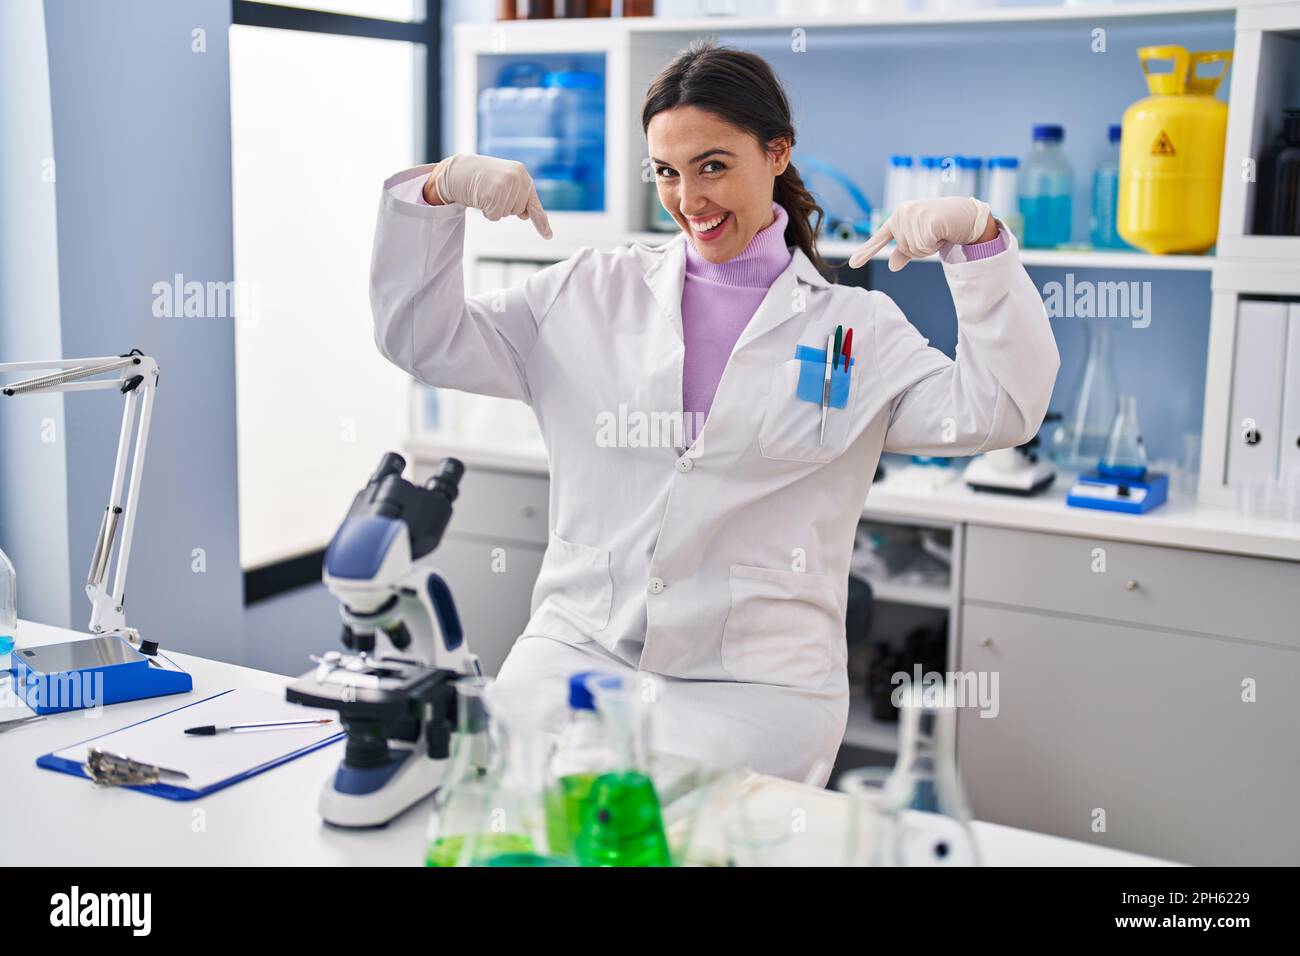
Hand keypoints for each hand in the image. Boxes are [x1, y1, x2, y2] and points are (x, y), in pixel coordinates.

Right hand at [426, 153, 551, 238]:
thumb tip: (526, 215)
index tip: (548, 236)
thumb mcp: (505, 182)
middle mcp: (517, 178)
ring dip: (494, 208)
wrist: (459, 170)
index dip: (541, 222)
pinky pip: (494, 216)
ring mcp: (506, 185)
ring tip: (485, 192)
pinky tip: (480, 197)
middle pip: (518, 211)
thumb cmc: (483, 178)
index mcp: (522, 175)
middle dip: (504, 206)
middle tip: (492, 191)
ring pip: (505, 214)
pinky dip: (486, 211)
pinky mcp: (494, 194)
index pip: (534, 204)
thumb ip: (518, 196)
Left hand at [848, 197, 991, 270]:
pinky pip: (924, 247)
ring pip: (914, 250)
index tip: (853, 264)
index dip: (866, 252)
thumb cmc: (944, 226)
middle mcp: (903, 213)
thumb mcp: (922, 239)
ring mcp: (913, 215)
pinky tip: (943, 232)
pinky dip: (936, 244)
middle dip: (922, 249)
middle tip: (935, 235)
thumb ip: (905, 252)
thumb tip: (892, 266)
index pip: (880, 238)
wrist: (968, 215)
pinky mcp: (926, 220)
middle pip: (904, 249)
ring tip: (940, 232)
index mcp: (898, 217)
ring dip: (930, 246)